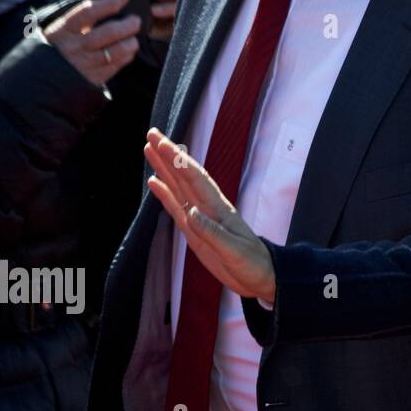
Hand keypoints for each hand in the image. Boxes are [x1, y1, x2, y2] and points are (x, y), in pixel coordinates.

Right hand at [42, 0, 140, 85]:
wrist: (41, 76)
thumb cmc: (59, 45)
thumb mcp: (62, 29)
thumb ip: (83, 19)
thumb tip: (113, 3)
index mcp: (63, 30)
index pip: (88, 12)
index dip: (109, 3)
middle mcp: (73, 47)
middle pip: (108, 32)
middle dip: (127, 25)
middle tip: (135, 20)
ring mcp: (83, 64)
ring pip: (116, 51)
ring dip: (130, 42)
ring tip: (133, 38)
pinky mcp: (92, 79)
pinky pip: (116, 65)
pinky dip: (126, 56)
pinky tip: (127, 50)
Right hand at [143, 128, 275, 302]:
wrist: (261, 277)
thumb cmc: (252, 263)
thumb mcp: (233, 251)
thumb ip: (212, 232)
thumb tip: (191, 212)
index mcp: (219, 210)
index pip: (195, 179)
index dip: (179, 161)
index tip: (163, 143)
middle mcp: (208, 208)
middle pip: (184, 176)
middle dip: (168, 155)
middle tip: (152, 133)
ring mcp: (200, 217)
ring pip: (178, 187)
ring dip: (164, 168)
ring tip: (149, 149)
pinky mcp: (194, 230)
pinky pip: (176, 207)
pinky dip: (164, 193)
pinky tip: (154, 181)